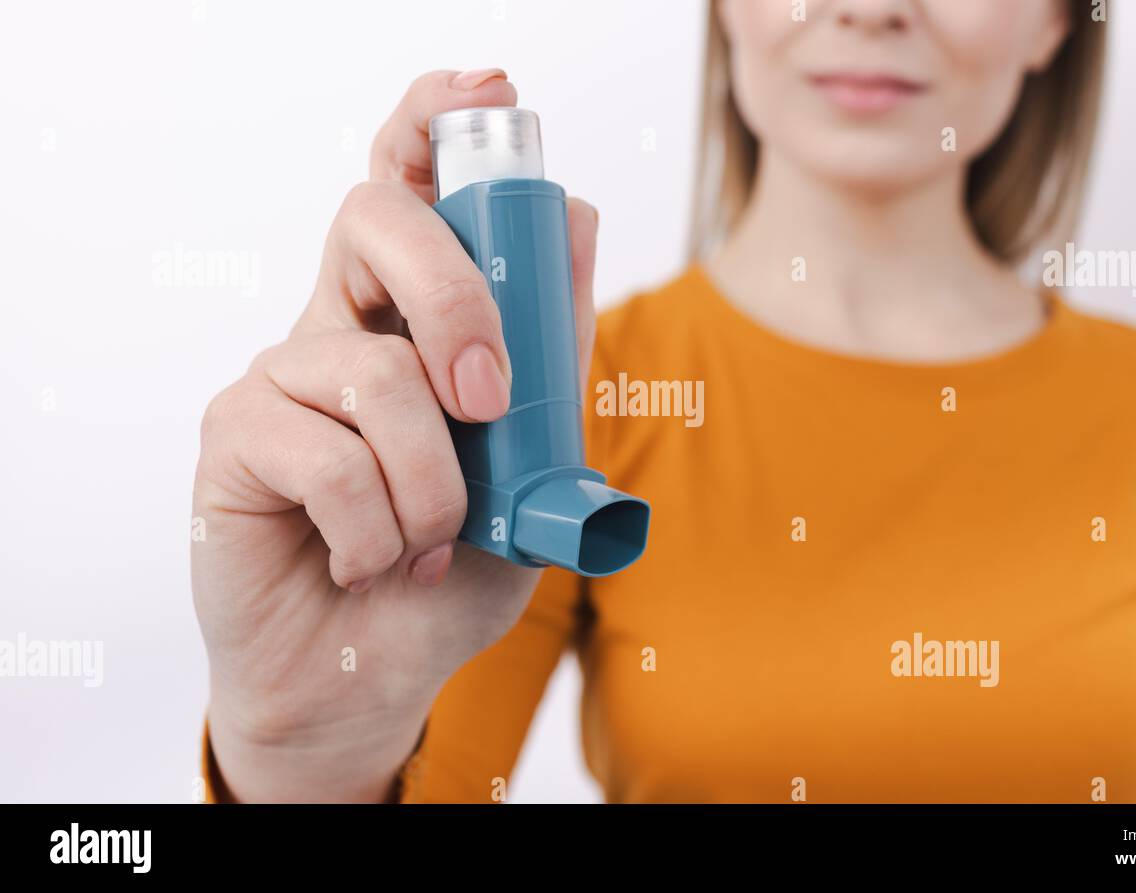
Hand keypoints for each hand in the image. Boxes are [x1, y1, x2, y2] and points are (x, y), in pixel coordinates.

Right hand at [192, 70, 598, 801]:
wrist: (373, 678)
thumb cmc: (449, 570)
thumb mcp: (532, 465)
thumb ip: (551, 354)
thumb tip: (578, 213)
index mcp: (412, 322)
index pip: (408, 188)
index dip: (431, 121)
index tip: (486, 90)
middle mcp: (339, 326)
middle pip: (376, 220)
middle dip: (453, 301)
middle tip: (489, 404)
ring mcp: (280, 377)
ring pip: (371, 372)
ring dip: (431, 479)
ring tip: (431, 543)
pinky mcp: (233, 436)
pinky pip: (322, 451)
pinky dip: (376, 523)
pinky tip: (369, 560)